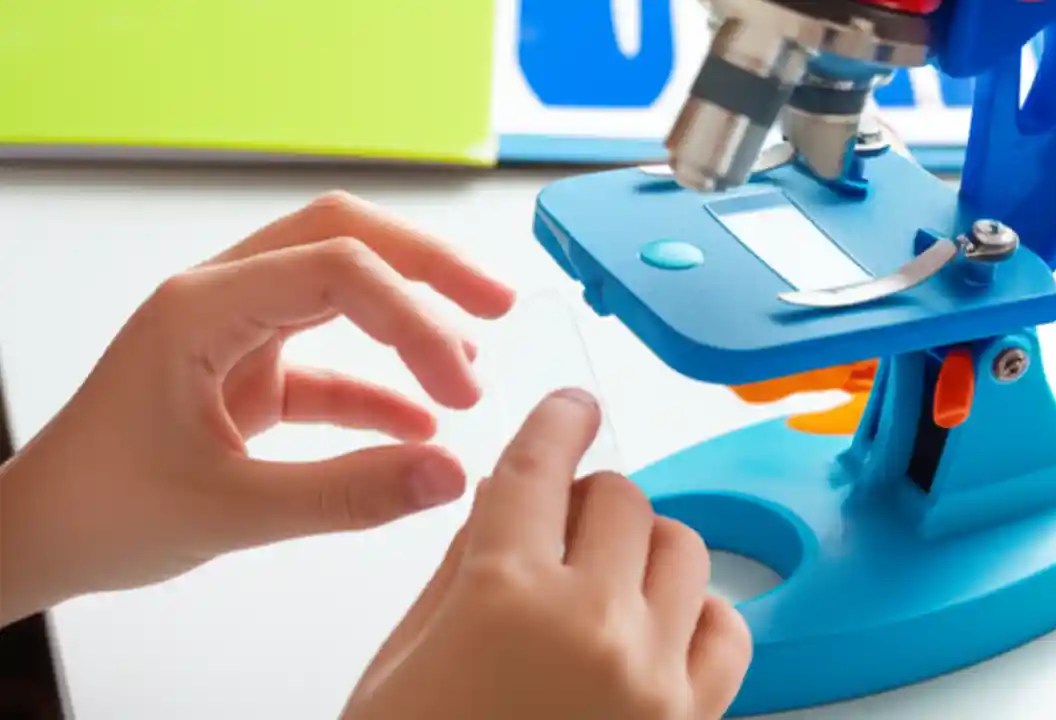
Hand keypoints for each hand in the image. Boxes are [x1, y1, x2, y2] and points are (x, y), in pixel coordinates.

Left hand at [0, 191, 514, 625]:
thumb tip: (452, 474)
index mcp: (202, 308)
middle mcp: (222, 299)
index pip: (337, 269)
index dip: (414, 317)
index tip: (461, 385)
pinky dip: (378, 385)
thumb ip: (347, 495)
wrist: (39, 537)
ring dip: (407, 317)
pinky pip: (328, 361)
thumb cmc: (103, 512)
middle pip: (343, 237)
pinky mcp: (247, 372)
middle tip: (498, 302)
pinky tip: (420, 424)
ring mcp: (235, 331)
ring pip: (340, 285)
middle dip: (427, 266)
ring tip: (467, 370)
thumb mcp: (230, 511)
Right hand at [341, 389, 752, 719]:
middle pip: (617, 497)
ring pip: (681, 547)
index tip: (573, 408)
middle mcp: (587, 623)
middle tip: (562, 526)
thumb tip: (507, 500)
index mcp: (499, 597)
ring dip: (642, 548)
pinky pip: (728, 626)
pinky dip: (697, 613)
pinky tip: (656, 629)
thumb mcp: (401, 665)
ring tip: (606, 581)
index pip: (538, 468)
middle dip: (587, 499)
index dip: (556, 423)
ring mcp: (651, 674)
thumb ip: (457, 571)